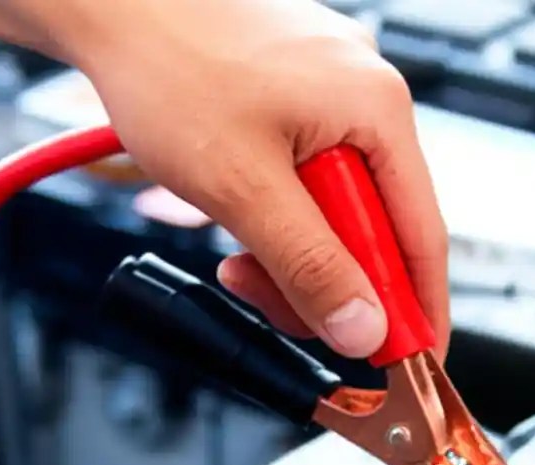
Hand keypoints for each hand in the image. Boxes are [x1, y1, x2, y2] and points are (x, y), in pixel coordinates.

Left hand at [55, 0, 449, 358]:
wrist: (112, 5)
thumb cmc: (169, 62)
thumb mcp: (241, 187)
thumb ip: (308, 265)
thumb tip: (362, 325)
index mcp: (376, 108)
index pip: (422, 234)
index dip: (416, 307)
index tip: (409, 359)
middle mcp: (363, 94)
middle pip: (372, 224)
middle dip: (320, 274)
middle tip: (268, 296)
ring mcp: (327, 91)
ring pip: (329, 204)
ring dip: (284, 243)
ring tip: (232, 244)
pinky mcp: (290, 95)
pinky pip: (301, 174)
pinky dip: (271, 208)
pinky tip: (231, 205)